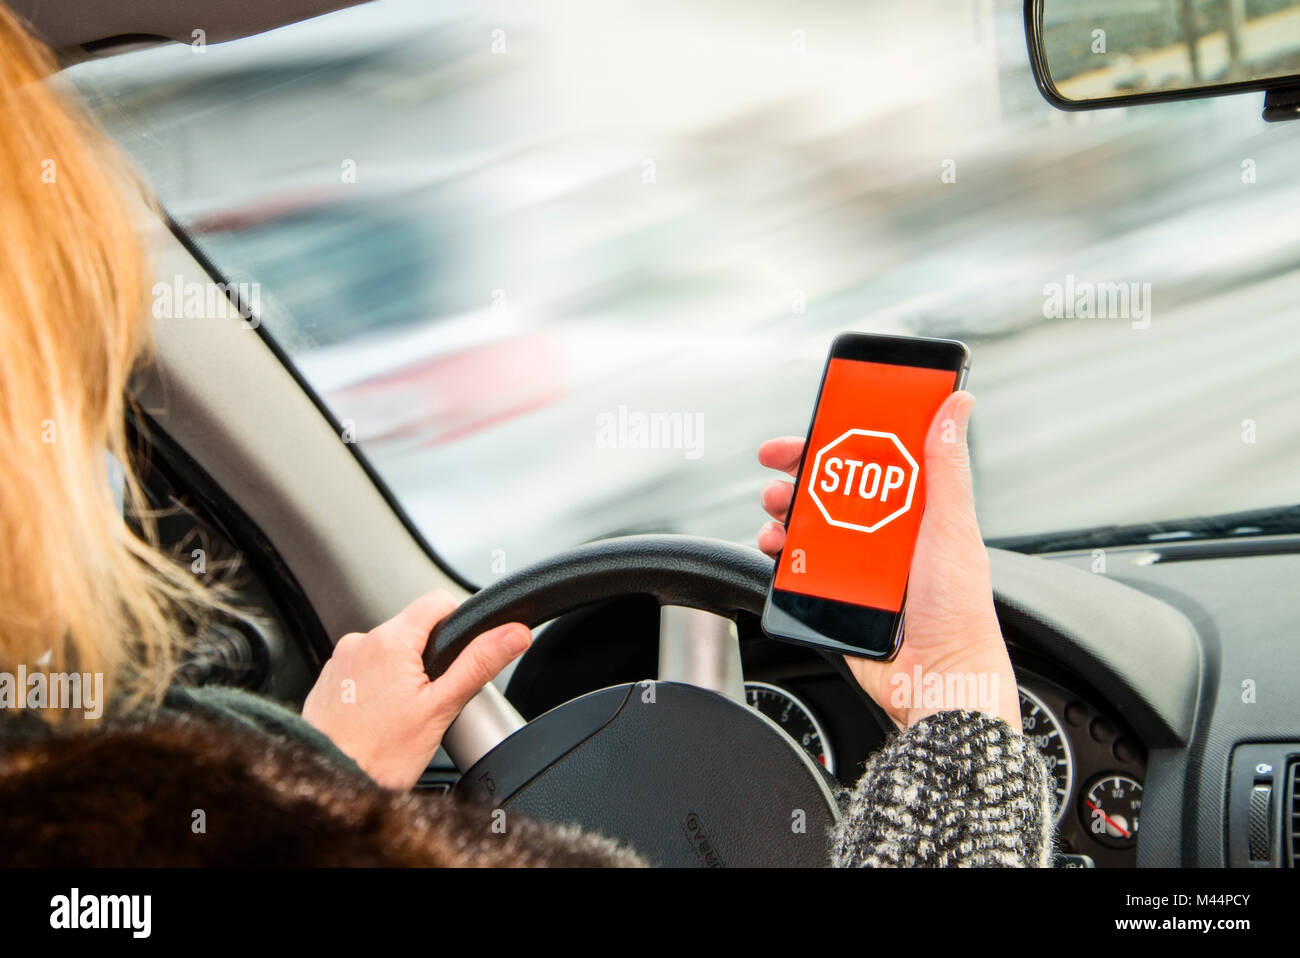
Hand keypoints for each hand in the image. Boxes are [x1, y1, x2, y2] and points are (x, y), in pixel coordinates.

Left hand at [302, 590, 530, 788]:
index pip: (438, 601)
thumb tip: (513, 635)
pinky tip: (379, 718)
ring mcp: (341, 660)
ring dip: (402, 674)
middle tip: (430, 701)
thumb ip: (479, 664)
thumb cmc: (378, 755)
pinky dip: (378, 687)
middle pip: (413, 629)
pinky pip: (365, 669)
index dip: (458, 624)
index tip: (459, 657)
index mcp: (391, 640)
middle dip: (430, 659)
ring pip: (390, 651)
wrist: (327, 781)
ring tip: (402, 715)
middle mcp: (360, 641)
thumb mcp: (441, 709)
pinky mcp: (329, 680)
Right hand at [757, 390, 1019, 730]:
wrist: (940, 680)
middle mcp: (884, 537)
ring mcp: (859, 568)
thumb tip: (956, 405)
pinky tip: (778, 551)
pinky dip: (782, 556)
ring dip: (784, 515)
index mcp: (915, 513)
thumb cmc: (960, 611)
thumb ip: (947, 466)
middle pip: (830, 493)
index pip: (869, 463)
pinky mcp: (837, 598)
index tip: (808, 433)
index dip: (836, 443)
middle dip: (797, 478)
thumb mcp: (952, 526)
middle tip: (777, 474)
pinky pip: (800, 570)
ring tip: (776, 515)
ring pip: (809, 529)